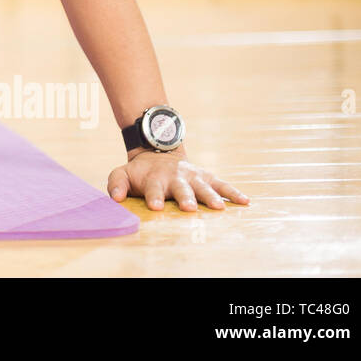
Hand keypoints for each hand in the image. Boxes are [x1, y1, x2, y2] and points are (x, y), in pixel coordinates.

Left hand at [108, 150, 249, 211]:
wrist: (157, 152)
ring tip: (219, 208)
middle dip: (185, 198)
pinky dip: (233, 192)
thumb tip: (115, 198)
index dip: (154, 197)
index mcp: (154, 178)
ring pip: (203, 187)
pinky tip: (245, 202)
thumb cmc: (140, 172)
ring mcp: (193, 176)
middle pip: (181, 188)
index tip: (156, 207)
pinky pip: (222, 184)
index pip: (153, 189)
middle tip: (189, 208)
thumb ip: (116, 183)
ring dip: (210, 197)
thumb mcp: (122, 173)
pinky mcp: (206, 177)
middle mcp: (176, 177)